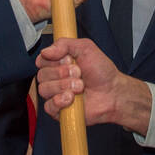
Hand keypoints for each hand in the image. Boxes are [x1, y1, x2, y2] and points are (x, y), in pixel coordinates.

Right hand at [35, 37, 151, 133]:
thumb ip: (64, 44)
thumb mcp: (85, 48)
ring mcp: (56, 94)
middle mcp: (55, 79)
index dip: (54, 61)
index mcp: (58, 64)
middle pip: (42, 75)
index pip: (41, 60)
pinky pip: (48, 106)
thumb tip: (45, 51)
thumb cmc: (101, 72)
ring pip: (44, 89)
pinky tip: (71, 98)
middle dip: (63, 73)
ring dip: (64, 86)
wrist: (113, 92)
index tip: (70, 60)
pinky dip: (60, 101)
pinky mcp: (59, 110)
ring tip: (80, 87)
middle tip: (79, 74)